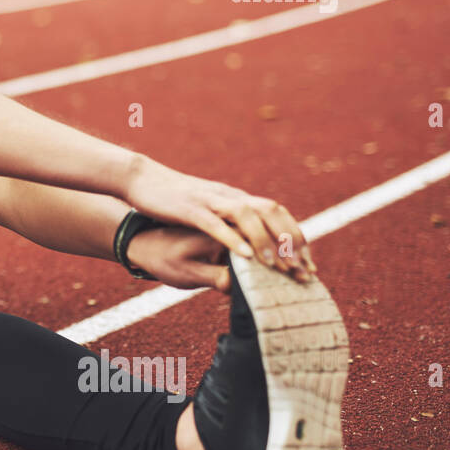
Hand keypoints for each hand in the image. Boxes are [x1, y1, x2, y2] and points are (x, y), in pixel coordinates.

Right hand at [121, 156, 317, 281]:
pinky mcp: (189, 208)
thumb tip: (248, 242)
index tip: (309, 264)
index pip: (277, 213)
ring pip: (247, 216)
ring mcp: (209, 200)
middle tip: (301, 271)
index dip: (296, 237)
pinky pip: (215, 224)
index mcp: (235, 197)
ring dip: (265, 241)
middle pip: (271, 212)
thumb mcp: (207, 209)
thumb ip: (227, 222)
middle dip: (289, 242)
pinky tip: (245, 257)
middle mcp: (228, 195)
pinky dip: (232, 240)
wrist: (140, 178)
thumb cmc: (172, 199)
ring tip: (277, 268)